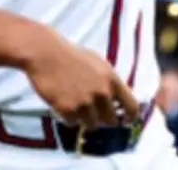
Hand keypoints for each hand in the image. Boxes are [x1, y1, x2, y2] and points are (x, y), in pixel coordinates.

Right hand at [23, 30, 138, 130]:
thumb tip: (119, 100)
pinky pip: (73, 123)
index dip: (130, 117)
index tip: (125, 121)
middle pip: (111, 120)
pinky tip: (64, 104)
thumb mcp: (98, 64)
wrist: (46, 54)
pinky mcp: (67, 109)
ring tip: (76, 105)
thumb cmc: (72, 56)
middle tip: (94, 113)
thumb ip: (110, 82)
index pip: (131, 106)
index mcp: (111, 79)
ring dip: (85, 119)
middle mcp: (101, 92)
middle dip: (103, 118)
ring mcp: (84, 102)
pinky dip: (69, 117)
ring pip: (92, 125)